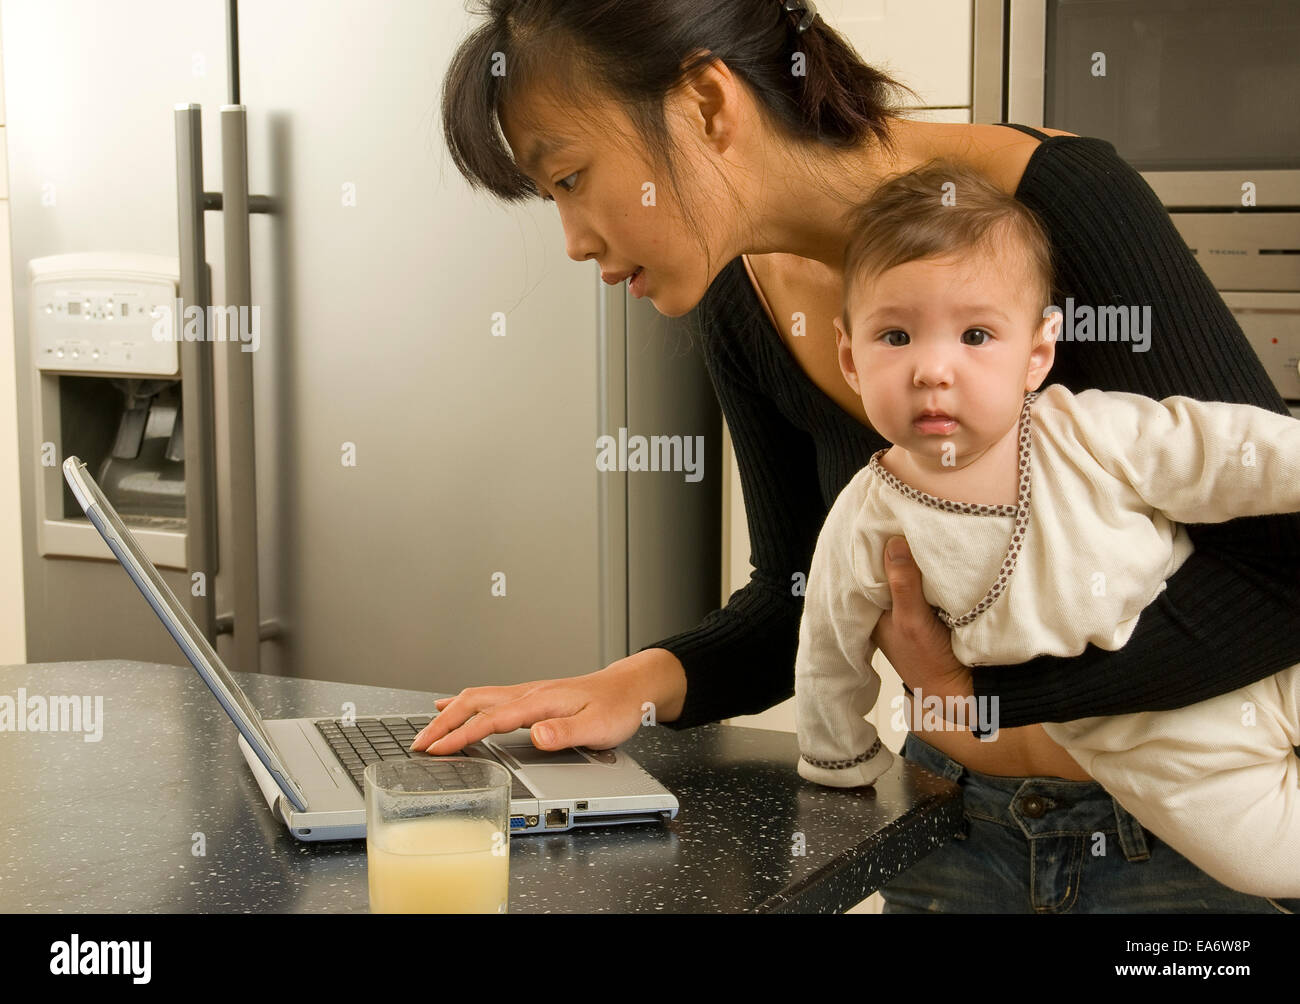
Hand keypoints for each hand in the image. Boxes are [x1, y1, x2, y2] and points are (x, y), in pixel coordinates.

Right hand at [409, 649, 685, 754]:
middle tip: (418, 744)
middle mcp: (528, 693)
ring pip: (478, 697)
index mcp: (539, 701)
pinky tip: (452, 705)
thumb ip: (566, 732)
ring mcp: (528, 693)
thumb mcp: (598, 726)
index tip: (437, 749)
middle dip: (443, 724)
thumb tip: (536, 734)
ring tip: (426, 729)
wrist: (630, 687)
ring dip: (449, 713)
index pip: (490, 719)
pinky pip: (488, 696)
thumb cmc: (616, 707)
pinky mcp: (530, 696)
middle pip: (474, 703)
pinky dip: (464, 703)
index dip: (461, 735)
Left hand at [873, 535, 974, 716]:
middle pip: (887, 568)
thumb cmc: (928, 661)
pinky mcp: (930, 607)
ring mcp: (909, 606)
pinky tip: (936, 550)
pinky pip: (926, 581)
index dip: (872, 545)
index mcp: (871, 610)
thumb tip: (894, 542)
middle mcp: (887, 606)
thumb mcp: (911, 621)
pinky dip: (930, 569)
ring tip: (919, 523)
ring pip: (908, 572)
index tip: (880, 517)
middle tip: (903, 513)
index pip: (865, 569)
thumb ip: (903, 585)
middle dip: (895, 547)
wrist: (962, 689)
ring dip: (915, 557)